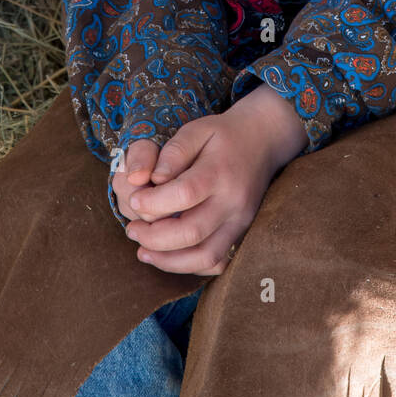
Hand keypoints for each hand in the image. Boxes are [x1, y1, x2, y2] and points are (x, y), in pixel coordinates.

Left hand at [113, 89, 306, 275]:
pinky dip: (190, 266)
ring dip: (169, 261)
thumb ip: (173, 152)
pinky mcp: (241, 232)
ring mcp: (240, 221)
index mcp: (220, 172)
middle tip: (131, 229)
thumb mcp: (197, 129)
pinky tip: (168, 256)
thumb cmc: (223, 134)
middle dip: (154, 237)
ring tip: (143, 251)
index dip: (153, 203)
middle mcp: (233, 201)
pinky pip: (216, 262)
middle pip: (191, 232)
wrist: (264, 140)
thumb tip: (150, 179)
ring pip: (205, 256)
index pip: (184, 194)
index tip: (135, 200)